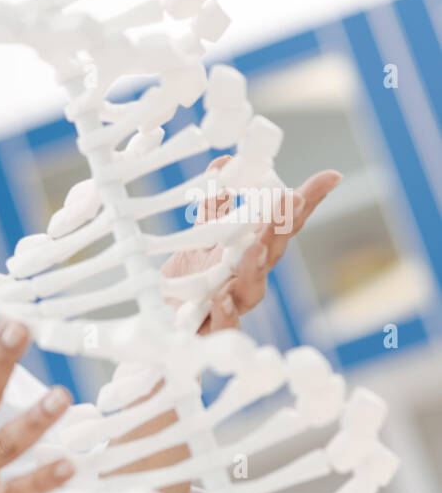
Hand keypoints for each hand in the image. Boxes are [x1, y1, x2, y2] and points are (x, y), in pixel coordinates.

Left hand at [161, 155, 341, 332]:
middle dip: (282, 226)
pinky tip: (221, 298)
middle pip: (271, 253)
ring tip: (255, 246)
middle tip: (291, 200)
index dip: (305, 202)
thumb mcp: (200, 235)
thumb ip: (214, 203)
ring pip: (251, 289)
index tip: (330, 176)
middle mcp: (246, 278)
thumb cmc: (190, 278)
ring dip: (255, 266)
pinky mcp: (207, 329)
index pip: (281, 225)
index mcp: (249, 252)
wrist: (162, 320)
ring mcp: (231, 304)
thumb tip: (223, 163)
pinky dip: (225, 314)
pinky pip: (222, 326)